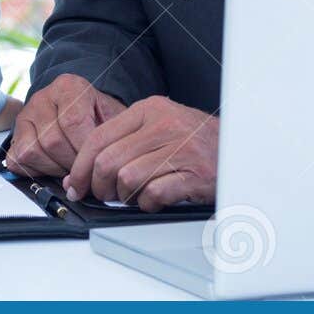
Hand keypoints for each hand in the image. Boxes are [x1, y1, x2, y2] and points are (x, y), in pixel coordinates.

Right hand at [6, 73, 125, 177]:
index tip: (95, 163)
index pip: (73, 121)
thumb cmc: (97, 116)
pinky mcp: (14, 134)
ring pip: (32, 151)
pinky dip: (36, 170)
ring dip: (54, 168)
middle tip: (85, 168)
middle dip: (71, 163)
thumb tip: (97, 169)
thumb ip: (107, 138)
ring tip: (70, 165)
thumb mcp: (112, 118)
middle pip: (52, 140)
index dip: (84, 149)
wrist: (81, 110)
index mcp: (69, 87)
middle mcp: (42, 97)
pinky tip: (53, 166)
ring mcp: (25, 115)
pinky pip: (18, 159)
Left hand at [64, 96, 217, 211]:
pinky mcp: (195, 174)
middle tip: (104, 196)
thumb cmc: (194, 141)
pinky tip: (153, 200)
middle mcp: (164, 125)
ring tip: (133, 197)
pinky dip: (147, 204)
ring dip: (124, 196)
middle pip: (108, 161)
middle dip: (99, 186)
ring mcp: (181, 149)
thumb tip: (81, 172)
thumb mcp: (159, 127)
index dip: (80, 166)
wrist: (239, 148)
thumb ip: (122, 143)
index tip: (75, 184)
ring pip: (127, 179)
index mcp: (149, 110)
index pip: (98, 137)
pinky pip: (154, 194)